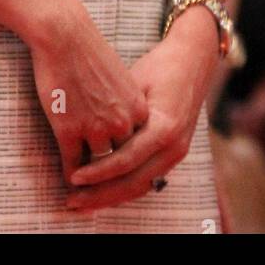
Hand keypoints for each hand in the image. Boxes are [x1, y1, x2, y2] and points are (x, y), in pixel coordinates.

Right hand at [28, 6, 149, 189]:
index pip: (138, 145)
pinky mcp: (69, 130)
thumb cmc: (89, 49)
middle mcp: (121, 122)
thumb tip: (126, 119)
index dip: (129, 158)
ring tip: (84, 188)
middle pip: (121, 160)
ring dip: (91, 180)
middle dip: (113, 176)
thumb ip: (125, 102)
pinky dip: (70, 174)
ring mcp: (95, 128)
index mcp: (138, 108)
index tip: (124, 169)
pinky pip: (71, 163)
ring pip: (97, 167)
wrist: (64, 33)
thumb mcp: (119, 78)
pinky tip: (67, 178)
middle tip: (104, 188)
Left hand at [64, 5, 219, 211]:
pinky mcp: (174, 154)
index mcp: (164, 127)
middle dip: (101, 195)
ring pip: (141, 187)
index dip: (98, 172)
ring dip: (111, 197)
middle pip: (133, 182)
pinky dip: (125, 188)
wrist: (193, 61)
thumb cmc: (160, 66)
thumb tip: (84, 133)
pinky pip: (147, 179)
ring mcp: (177, 153)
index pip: (126, 161)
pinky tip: (104, 192)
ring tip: (84, 202)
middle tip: (72, 202)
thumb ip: (117, 113)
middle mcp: (174, 147)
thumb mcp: (134, 84)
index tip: (74, 178)